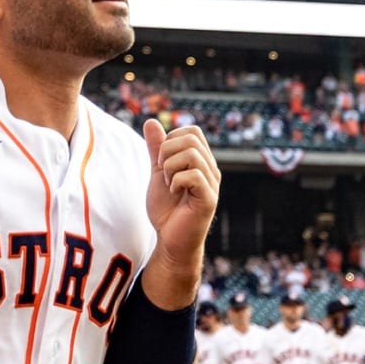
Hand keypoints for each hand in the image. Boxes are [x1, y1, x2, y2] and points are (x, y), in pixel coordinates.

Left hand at [143, 122, 220, 298]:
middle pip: (192, 138)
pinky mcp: (209, 199)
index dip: (171, 138)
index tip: (161, 160)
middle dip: (167, 151)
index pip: (193, 131)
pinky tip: (174, 193)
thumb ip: (157, 149)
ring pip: (192, 154)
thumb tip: (152, 121)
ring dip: (170, 167)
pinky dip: (176, 181)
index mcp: (201, 162)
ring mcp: (212, 184)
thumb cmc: (167, 210)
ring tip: (169, 184)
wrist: (170, 242)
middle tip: (162, 172)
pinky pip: (194, 175)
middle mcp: (211, 170)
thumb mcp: (158, 173)